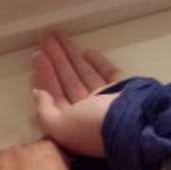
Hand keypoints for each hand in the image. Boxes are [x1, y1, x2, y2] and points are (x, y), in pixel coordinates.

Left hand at [32, 32, 121, 156]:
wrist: (133, 126)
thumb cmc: (92, 128)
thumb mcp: (60, 127)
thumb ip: (46, 112)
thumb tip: (39, 95)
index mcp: (72, 125)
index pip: (55, 98)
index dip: (45, 78)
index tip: (37, 58)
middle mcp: (88, 114)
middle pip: (69, 83)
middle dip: (56, 63)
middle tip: (45, 41)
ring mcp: (106, 103)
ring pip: (85, 75)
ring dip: (72, 58)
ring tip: (59, 39)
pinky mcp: (123, 92)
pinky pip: (108, 74)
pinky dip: (98, 63)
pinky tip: (87, 52)